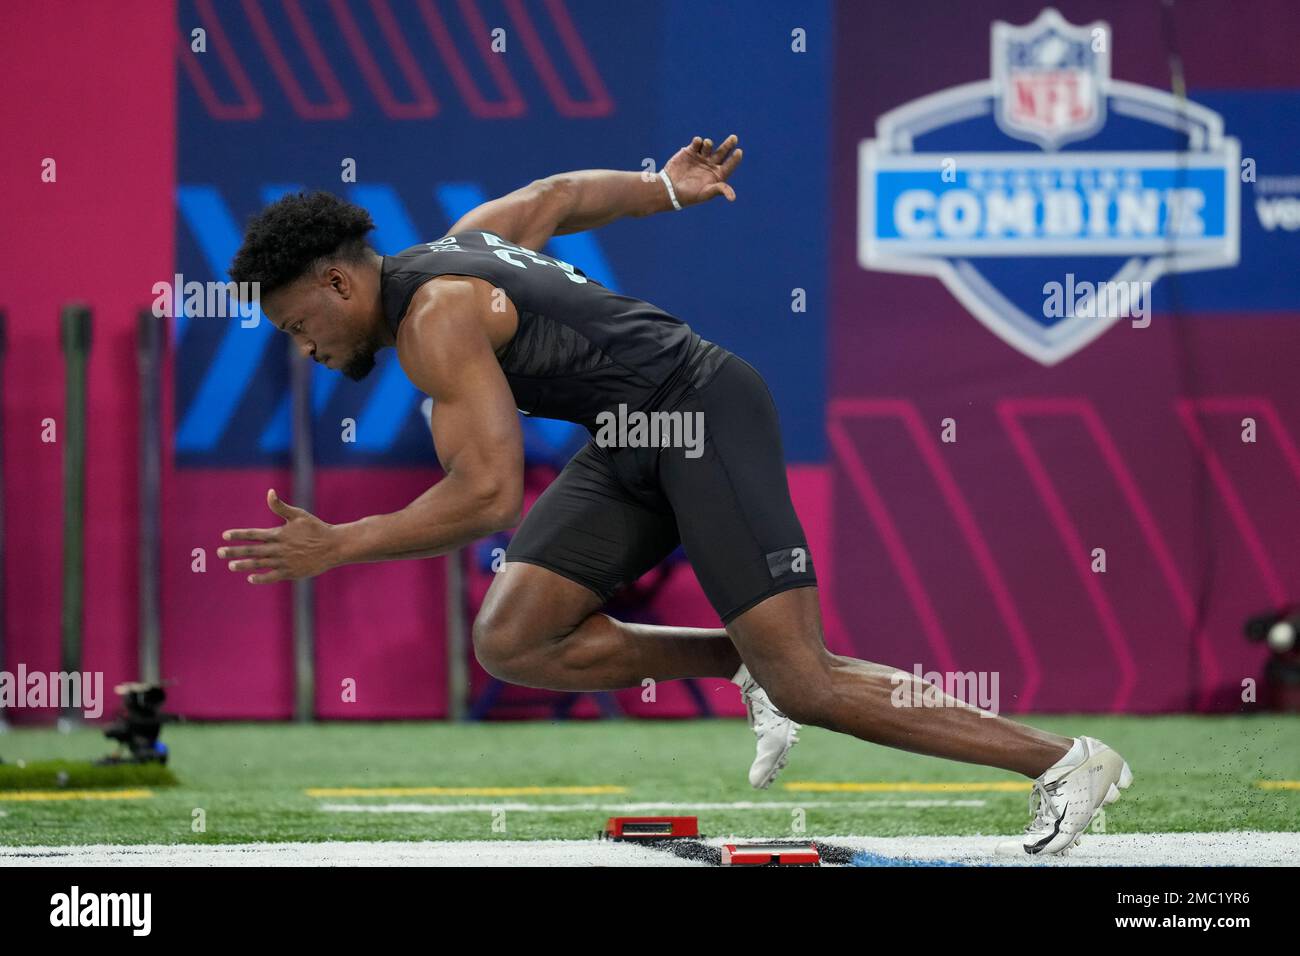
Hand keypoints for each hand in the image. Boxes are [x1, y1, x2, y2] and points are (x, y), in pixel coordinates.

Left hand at [219, 489, 338, 583]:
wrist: (334, 546)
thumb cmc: (316, 528)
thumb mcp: (299, 515)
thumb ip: (280, 506)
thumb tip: (269, 492)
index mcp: (279, 534)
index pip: (254, 535)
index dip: (239, 535)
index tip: (225, 536)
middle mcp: (279, 549)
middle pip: (252, 550)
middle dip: (235, 551)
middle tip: (219, 552)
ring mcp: (284, 562)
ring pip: (259, 564)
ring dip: (244, 565)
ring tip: (230, 565)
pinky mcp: (291, 572)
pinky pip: (272, 576)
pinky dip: (261, 578)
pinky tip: (250, 578)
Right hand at [662, 133, 742, 206]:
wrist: (670, 189)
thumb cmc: (690, 195)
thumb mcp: (706, 193)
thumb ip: (720, 190)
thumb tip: (733, 198)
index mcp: (718, 175)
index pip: (730, 165)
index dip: (735, 159)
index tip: (739, 152)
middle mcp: (711, 165)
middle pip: (722, 152)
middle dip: (728, 145)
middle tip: (734, 138)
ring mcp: (701, 157)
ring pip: (709, 146)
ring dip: (709, 143)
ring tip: (707, 144)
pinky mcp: (690, 152)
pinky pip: (697, 143)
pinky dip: (698, 141)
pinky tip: (697, 143)